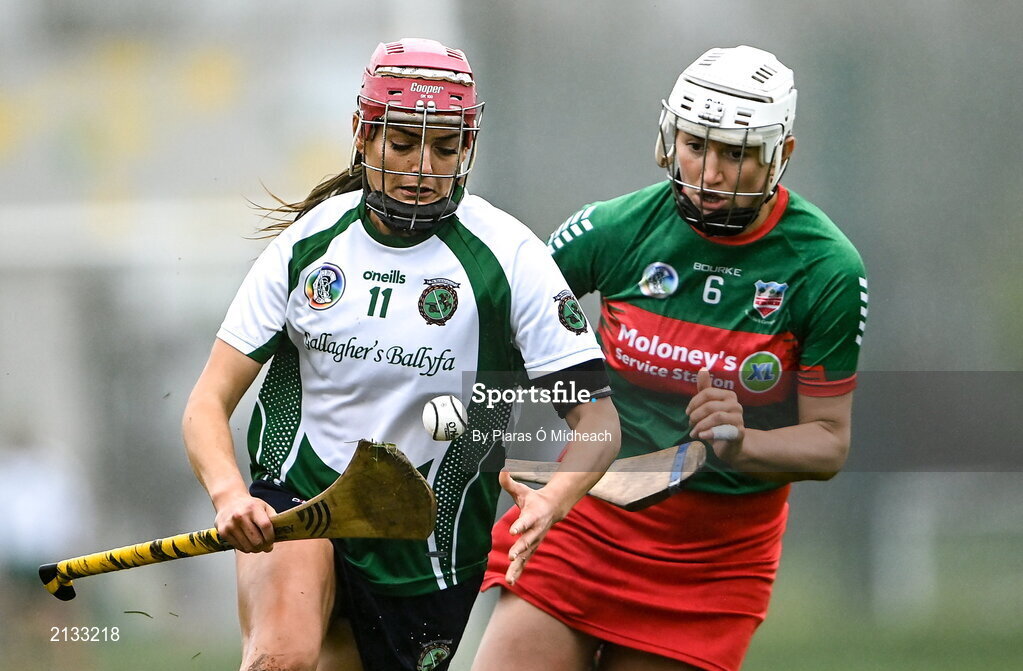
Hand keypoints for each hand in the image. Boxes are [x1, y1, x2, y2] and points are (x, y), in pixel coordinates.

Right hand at [214, 493, 276, 552]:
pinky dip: (246, 548)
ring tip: (258, 545)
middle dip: (264, 546)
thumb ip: (273, 518)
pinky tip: (248, 542)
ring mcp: (231, 525)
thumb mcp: (264, 506)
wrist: (229, 500)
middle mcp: (240, 516)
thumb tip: (281, 533)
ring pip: (248, 547)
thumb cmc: (249, 505)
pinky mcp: (223, 532)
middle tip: (267, 546)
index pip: (266, 526)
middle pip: (257, 540)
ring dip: (256, 549)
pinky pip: (239, 547)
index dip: (271, 537)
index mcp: (253, 508)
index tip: (272, 541)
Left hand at [498, 470, 568, 585]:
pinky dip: (518, 571)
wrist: (553, 509)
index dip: (520, 525)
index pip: (526, 520)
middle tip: (511, 556)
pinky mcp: (532, 549)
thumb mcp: (522, 490)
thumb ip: (508, 482)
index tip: (513, 531)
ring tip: (510, 578)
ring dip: (518, 567)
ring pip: (526, 556)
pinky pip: (525, 562)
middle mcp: (535, 530)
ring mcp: (535, 541)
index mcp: (533, 514)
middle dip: (520, 549)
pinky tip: (511, 581)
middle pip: (527, 541)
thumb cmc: (534, 499)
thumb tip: (500, 470)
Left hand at [686, 367, 744, 463]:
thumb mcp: (709, 405)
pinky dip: (709, 433)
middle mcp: (736, 405)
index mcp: (728, 395)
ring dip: (700, 425)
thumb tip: (703, 369)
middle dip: (696, 415)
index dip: (694, 402)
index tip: (687, 412)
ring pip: (716, 417)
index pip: (707, 393)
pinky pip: (723, 431)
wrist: (731, 446)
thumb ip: (705, 389)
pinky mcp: (739, 433)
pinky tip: (701, 436)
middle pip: (710, 405)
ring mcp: (739, 419)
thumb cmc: (717, 424)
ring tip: (694, 433)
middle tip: (690, 424)